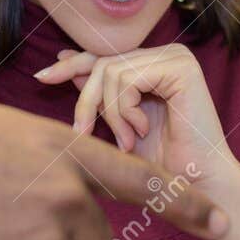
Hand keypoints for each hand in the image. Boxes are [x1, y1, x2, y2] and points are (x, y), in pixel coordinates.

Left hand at [34, 46, 239, 239]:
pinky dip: (125, 110)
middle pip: (102, 62)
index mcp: (155, 62)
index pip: (103, 56)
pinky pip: (127, 79)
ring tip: (127, 141)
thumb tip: (63, 56)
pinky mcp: (180, 68)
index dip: (71, 66)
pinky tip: (141, 130)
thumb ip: (100, 91)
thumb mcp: (119, 121)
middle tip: (84, 133)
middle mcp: (167, 53)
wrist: (198, 186)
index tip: (41, 77)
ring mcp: (176, 57)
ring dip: (111, 114)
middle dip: (86, 101)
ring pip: (110, 72)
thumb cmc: (163, 162)